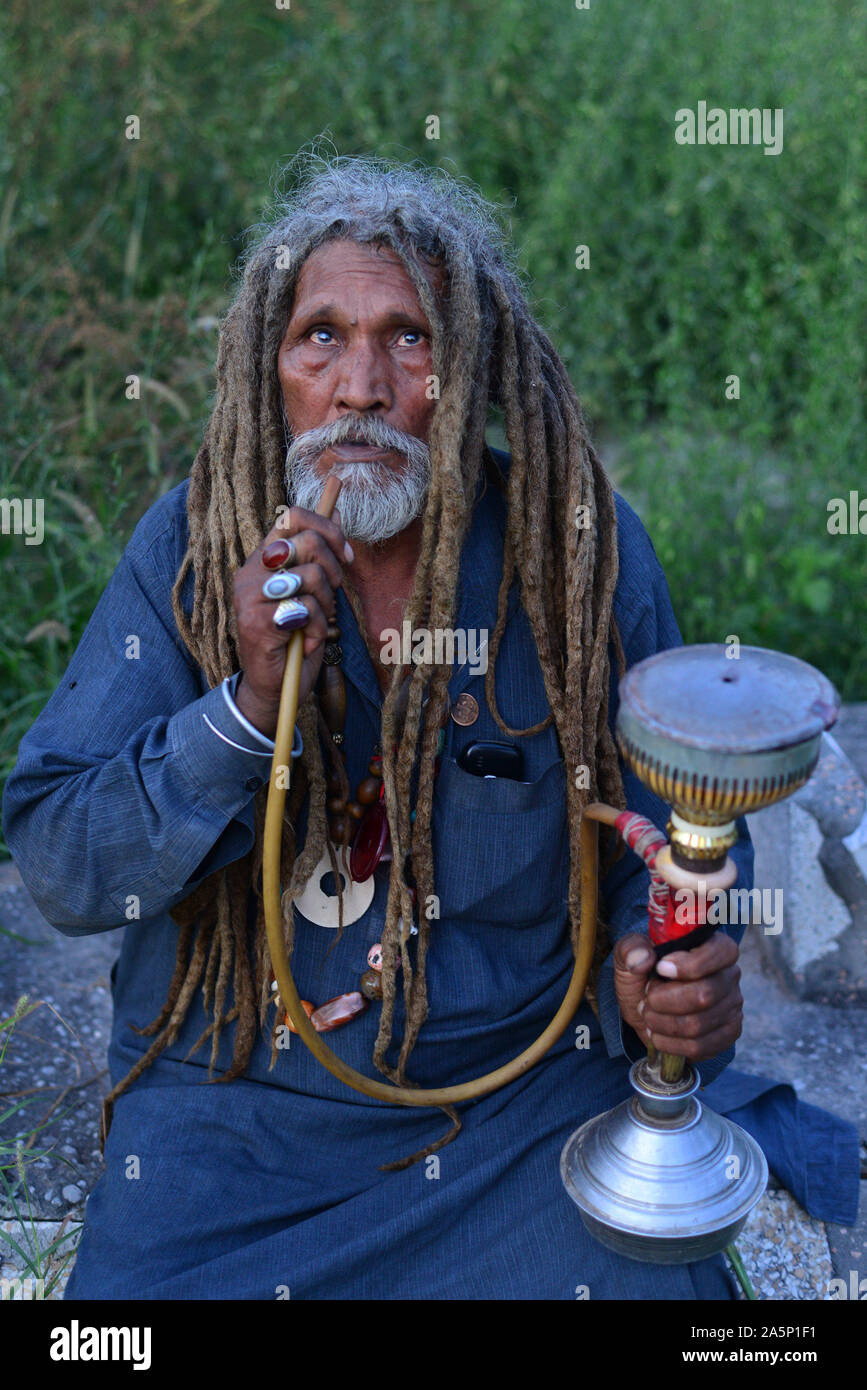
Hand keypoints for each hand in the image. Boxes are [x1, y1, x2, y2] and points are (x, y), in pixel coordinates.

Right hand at [232, 505, 352, 737]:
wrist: (273, 688)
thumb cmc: (294, 638)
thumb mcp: (313, 591)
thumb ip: (320, 551)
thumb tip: (336, 509)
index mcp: (262, 559)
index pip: (292, 516)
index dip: (327, 529)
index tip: (345, 556)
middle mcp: (251, 572)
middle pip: (307, 541)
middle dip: (334, 571)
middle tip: (332, 596)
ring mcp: (250, 596)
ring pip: (310, 575)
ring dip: (326, 605)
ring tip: (316, 624)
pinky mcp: (256, 621)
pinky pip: (305, 608)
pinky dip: (318, 628)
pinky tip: (306, 641)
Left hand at [613, 931, 742, 1061]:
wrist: (647, 1005)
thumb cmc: (644, 973)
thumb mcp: (630, 953)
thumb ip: (632, 949)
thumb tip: (642, 958)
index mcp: (715, 946)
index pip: (721, 952)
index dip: (691, 964)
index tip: (661, 969)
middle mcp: (730, 975)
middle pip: (705, 994)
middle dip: (665, 1000)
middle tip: (647, 998)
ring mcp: (732, 1006)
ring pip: (698, 1024)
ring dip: (663, 1023)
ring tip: (648, 1016)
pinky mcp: (727, 1034)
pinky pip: (700, 1047)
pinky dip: (671, 1044)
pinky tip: (658, 1035)